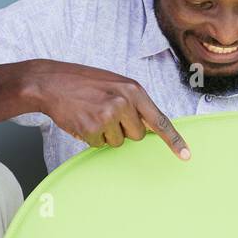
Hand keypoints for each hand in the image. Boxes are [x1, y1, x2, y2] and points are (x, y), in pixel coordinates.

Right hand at [24, 59, 189, 156]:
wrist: (50, 82)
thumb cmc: (84, 83)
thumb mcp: (115, 84)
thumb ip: (134, 102)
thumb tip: (150, 127)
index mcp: (134, 90)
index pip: (160, 120)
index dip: (174, 140)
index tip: (186, 155)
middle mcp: (124, 102)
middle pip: (137, 135)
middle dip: (123, 130)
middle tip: (105, 113)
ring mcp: (108, 115)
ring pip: (118, 142)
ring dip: (105, 134)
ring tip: (91, 114)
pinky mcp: (92, 128)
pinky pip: (100, 144)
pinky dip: (91, 137)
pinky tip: (82, 119)